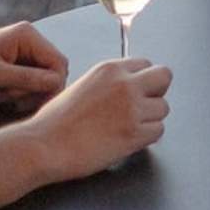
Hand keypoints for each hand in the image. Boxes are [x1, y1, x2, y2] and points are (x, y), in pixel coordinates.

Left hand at [0, 22, 66, 111]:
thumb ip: (26, 78)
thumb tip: (57, 83)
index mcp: (27, 35)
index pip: (58, 65)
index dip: (48, 87)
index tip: (19, 97)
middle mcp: (29, 42)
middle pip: (54, 74)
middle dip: (35, 92)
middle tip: (10, 99)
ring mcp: (24, 55)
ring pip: (44, 83)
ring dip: (27, 96)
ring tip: (3, 98)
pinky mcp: (17, 67)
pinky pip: (32, 85)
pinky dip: (21, 96)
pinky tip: (2, 97)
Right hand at [15, 57, 171, 179]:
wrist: (44, 145)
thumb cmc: (54, 122)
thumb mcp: (82, 86)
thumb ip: (108, 84)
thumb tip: (126, 90)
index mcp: (109, 69)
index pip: (146, 64)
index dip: (143, 80)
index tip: (137, 92)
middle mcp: (124, 84)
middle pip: (164, 77)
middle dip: (157, 92)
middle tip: (143, 107)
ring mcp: (132, 108)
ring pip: (163, 108)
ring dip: (151, 119)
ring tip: (129, 128)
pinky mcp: (134, 133)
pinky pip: (159, 131)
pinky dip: (148, 138)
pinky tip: (128, 140)